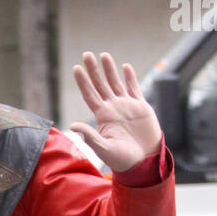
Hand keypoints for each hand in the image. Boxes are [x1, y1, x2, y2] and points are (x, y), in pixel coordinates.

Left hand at [69, 51, 162, 171]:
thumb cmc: (123, 160)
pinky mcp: (141, 107)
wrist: (144, 161)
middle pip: (100, 85)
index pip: (90, 95)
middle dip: (94, 70)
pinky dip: (130, 77)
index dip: (83, 82)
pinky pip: (134, 88)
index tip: (76, 68)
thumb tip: (72, 126)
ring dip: (110, 69)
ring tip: (104, 55)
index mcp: (103, 117)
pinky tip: (125, 67)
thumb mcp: (104, 149)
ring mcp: (126, 106)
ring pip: (116, 83)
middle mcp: (113, 109)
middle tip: (86, 54)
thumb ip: (90, 136)